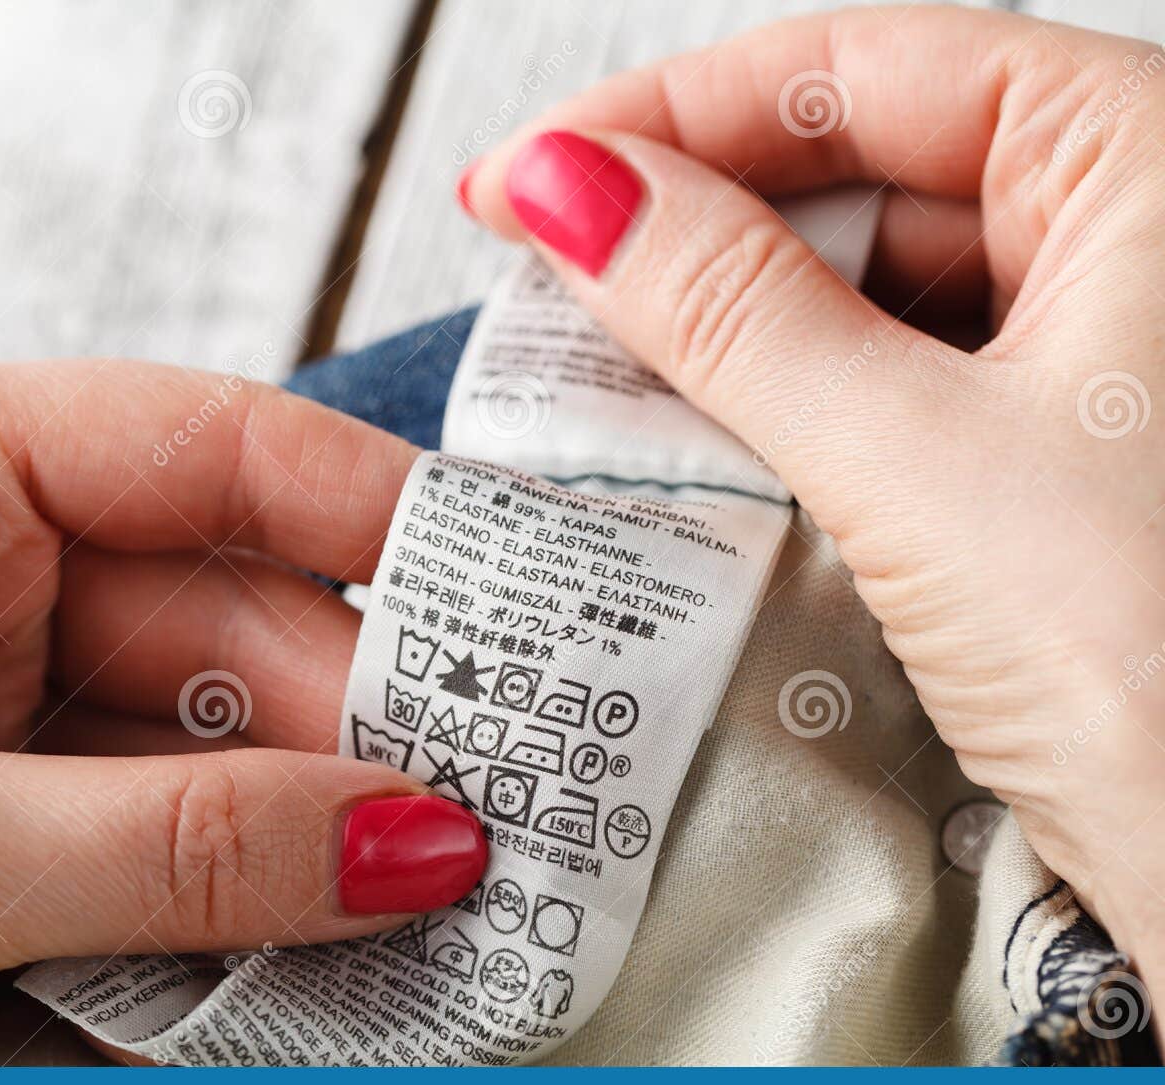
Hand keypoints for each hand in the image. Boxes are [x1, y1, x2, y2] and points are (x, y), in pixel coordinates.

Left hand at [0, 359, 484, 1063]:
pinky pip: (148, 824)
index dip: (369, 516)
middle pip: (223, 619)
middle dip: (350, 733)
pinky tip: (310, 941)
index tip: (510, 596)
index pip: (200, 449)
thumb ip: (185, 854)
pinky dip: (224, 891)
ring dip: (299, 831)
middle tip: (484, 825)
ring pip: (198, 738)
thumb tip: (417, 844)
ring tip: (424, 904)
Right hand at [458, 7, 1164, 999]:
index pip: (867, 69)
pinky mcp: (1049, 458)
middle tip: (543, 281)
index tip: (533, 175)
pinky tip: (696, 440)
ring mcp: (1095, 356)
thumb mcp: (921, 465)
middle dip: (688, 228)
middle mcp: (1137, 245)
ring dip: (723, 328)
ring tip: (595, 370)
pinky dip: (782, 408)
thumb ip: (733, 312)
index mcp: (1154, 168)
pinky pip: (886, 385)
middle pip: (861, 170)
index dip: (673, 115)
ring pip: (864, 286)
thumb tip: (576, 192)